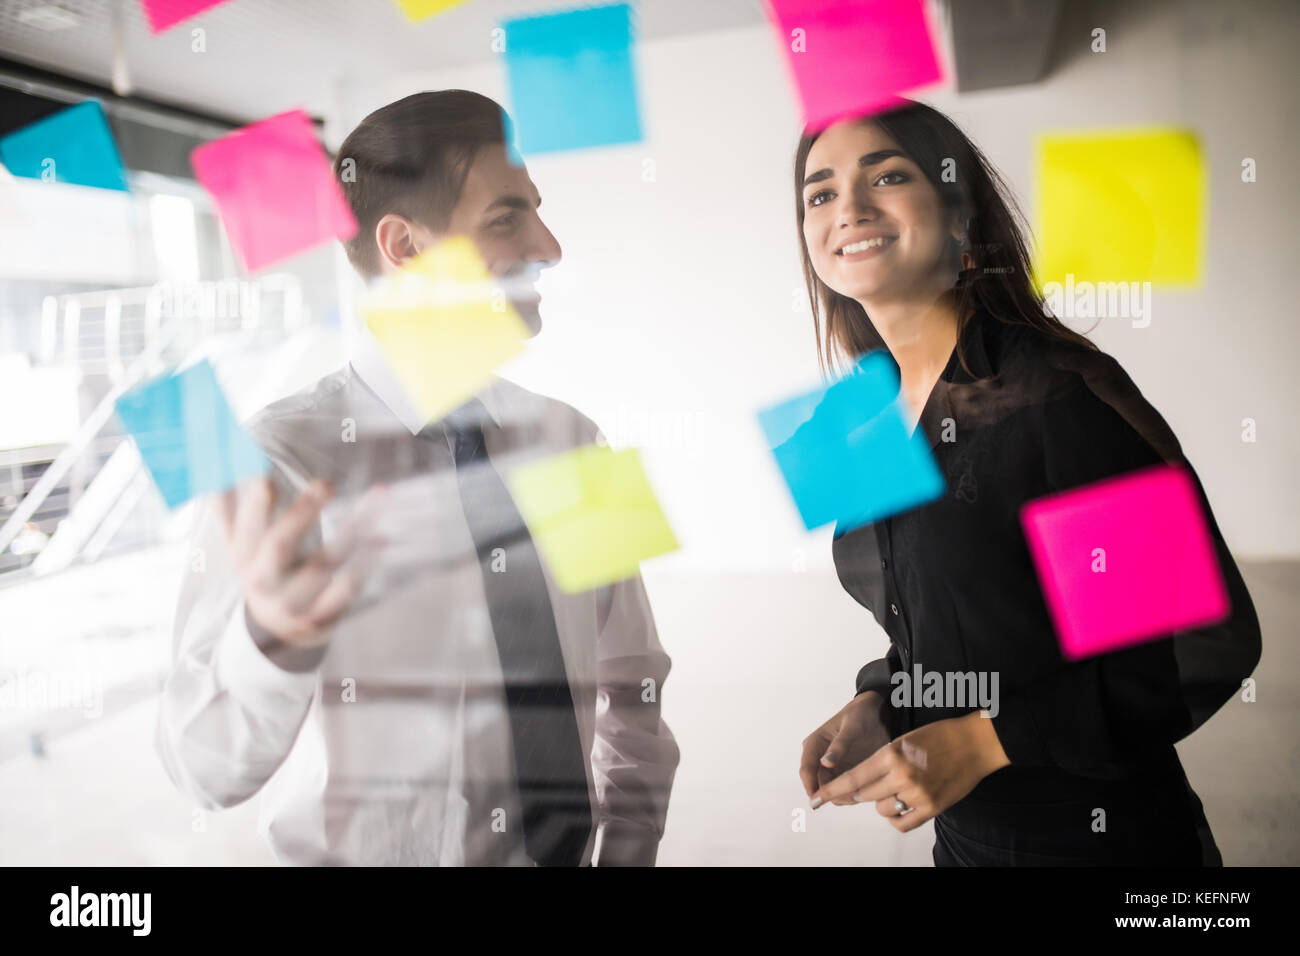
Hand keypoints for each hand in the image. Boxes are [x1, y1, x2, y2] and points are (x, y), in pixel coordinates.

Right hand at [218, 476, 386, 649]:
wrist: (276, 634)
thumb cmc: (261, 572)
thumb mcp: (237, 546)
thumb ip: (227, 508)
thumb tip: (211, 464)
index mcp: (243, 556)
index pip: (247, 526)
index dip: (257, 503)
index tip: (268, 474)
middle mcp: (263, 579)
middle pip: (281, 545)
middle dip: (303, 512)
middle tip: (327, 483)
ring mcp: (293, 601)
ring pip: (323, 565)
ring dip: (350, 532)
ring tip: (375, 500)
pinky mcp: (321, 616)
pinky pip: (345, 590)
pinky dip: (364, 566)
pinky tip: (380, 539)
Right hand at [800, 690, 891, 804]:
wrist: (875, 713)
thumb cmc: (860, 715)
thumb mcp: (851, 727)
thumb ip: (839, 746)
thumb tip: (824, 763)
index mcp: (814, 745)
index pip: (807, 771)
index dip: (811, 787)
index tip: (820, 801)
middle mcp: (819, 759)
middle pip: (818, 785)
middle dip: (832, 794)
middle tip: (852, 797)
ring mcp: (832, 768)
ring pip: (832, 790)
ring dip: (844, 796)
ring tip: (862, 794)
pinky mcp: (845, 773)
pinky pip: (845, 789)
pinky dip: (853, 794)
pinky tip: (867, 791)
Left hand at [811, 711, 1010, 831]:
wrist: (975, 744)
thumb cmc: (939, 736)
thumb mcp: (904, 739)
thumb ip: (882, 760)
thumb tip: (861, 782)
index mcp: (891, 754)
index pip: (853, 777)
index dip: (834, 789)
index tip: (818, 797)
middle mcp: (901, 775)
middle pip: (865, 794)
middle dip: (862, 792)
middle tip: (869, 786)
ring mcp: (917, 794)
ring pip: (882, 809)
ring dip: (882, 803)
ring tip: (894, 789)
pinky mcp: (931, 808)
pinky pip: (902, 823)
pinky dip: (897, 817)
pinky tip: (900, 806)